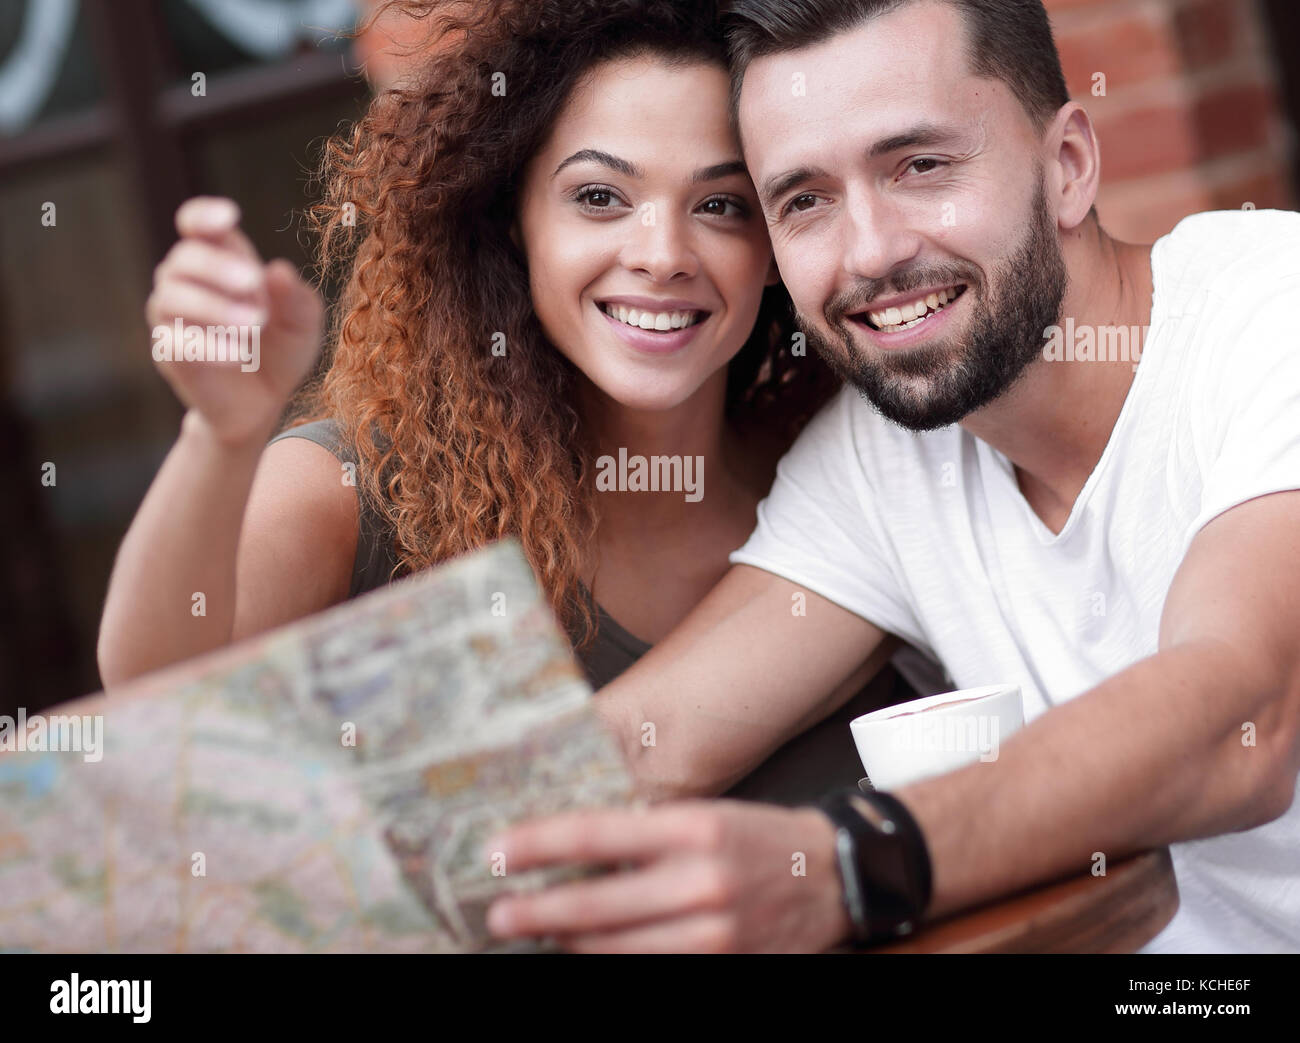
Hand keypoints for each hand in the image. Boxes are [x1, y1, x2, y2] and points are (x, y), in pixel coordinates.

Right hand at [146, 196, 324, 447]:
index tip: (230, 216)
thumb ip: (296, 298)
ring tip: (255, 324)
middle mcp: (187, 283)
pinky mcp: (171, 355)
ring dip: (214, 307)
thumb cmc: (280, 351)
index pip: (196, 225)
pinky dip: (209, 347)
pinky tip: (239, 356)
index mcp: (221, 261)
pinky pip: (176, 343)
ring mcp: (173, 319)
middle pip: (183, 258)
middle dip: (218, 268)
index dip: (205, 216)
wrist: (263, 404)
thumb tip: (278, 271)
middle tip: (254, 284)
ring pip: (171, 297)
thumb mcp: (303, 324)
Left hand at [484, 799, 851, 952]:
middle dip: (538, 912)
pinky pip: (652, 971)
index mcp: (693, 828)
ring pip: (617, 951)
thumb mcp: (703, 815)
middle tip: (498, 915)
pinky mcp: (725, 967)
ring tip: (541, 935)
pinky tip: (590, 955)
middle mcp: (702, 882)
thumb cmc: (757, 838)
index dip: (539, 845)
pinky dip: (616, 963)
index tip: (497, 852)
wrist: (834, 876)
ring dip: (570, 945)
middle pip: (596, 905)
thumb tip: (571, 851)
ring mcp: (715, 933)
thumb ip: (644, 834)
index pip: (596, 834)